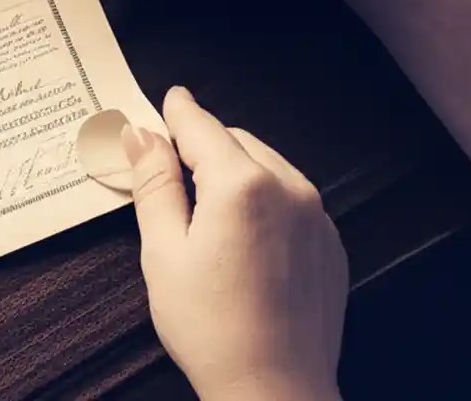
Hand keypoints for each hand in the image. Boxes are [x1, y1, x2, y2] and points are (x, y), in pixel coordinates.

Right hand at [124, 87, 347, 400]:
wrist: (274, 388)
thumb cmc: (210, 326)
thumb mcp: (163, 251)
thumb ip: (154, 184)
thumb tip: (141, 133)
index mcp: (241, 184)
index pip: (201, 125)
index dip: (177, 111)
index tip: (166, 98)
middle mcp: (288, 187)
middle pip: (235, 141)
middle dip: (201, 146)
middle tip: (167, 167)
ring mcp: (316, 215)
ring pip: (266, 165)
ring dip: (233, 169)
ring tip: (202, 208)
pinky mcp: (329, 241)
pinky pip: (291, 197)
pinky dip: (263, 197)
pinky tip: (240, 236)